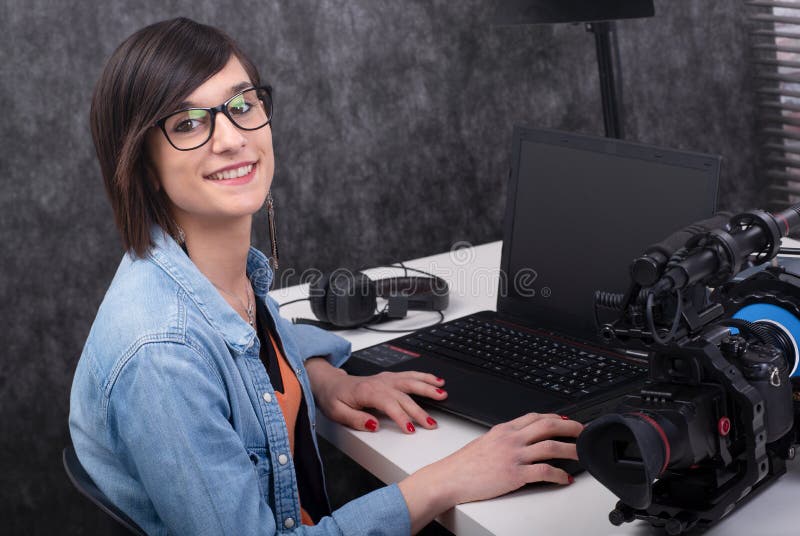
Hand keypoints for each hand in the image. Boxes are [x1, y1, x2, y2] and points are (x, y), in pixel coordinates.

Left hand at [304, 358, 446, 432]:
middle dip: (420, 410)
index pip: (389, 404)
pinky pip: (410, 375)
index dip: (401, 417)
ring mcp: (386, 379)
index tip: (411, 429)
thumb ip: (356, 420)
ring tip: (443, 393)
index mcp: (367, 391)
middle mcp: (379, 383)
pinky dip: (424, 377)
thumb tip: (374, 426)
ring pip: (411, 381)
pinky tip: (437, 380)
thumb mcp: (337, 413)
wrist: (330, 383)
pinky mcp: (389, 378)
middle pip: (404, 395)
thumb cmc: (334, 398)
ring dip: (427, 387)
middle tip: (432, 423)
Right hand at [398, 413, 582, 532]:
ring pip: (551, 446)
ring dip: (570, 449)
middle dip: (570, 427)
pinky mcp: (514, 474)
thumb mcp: (484, 442)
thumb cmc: (463, 464)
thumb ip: (503, 439)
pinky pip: (544, 471)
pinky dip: (559, 474)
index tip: (567, 421)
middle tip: (583, 432)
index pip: (535, 417)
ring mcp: (513, 455)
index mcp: (503, 429)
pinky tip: (565, 478)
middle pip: (548, 425)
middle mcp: (510, 439)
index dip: (555, 417)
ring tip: (582, 454)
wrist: (449, 477)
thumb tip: (519, 440)